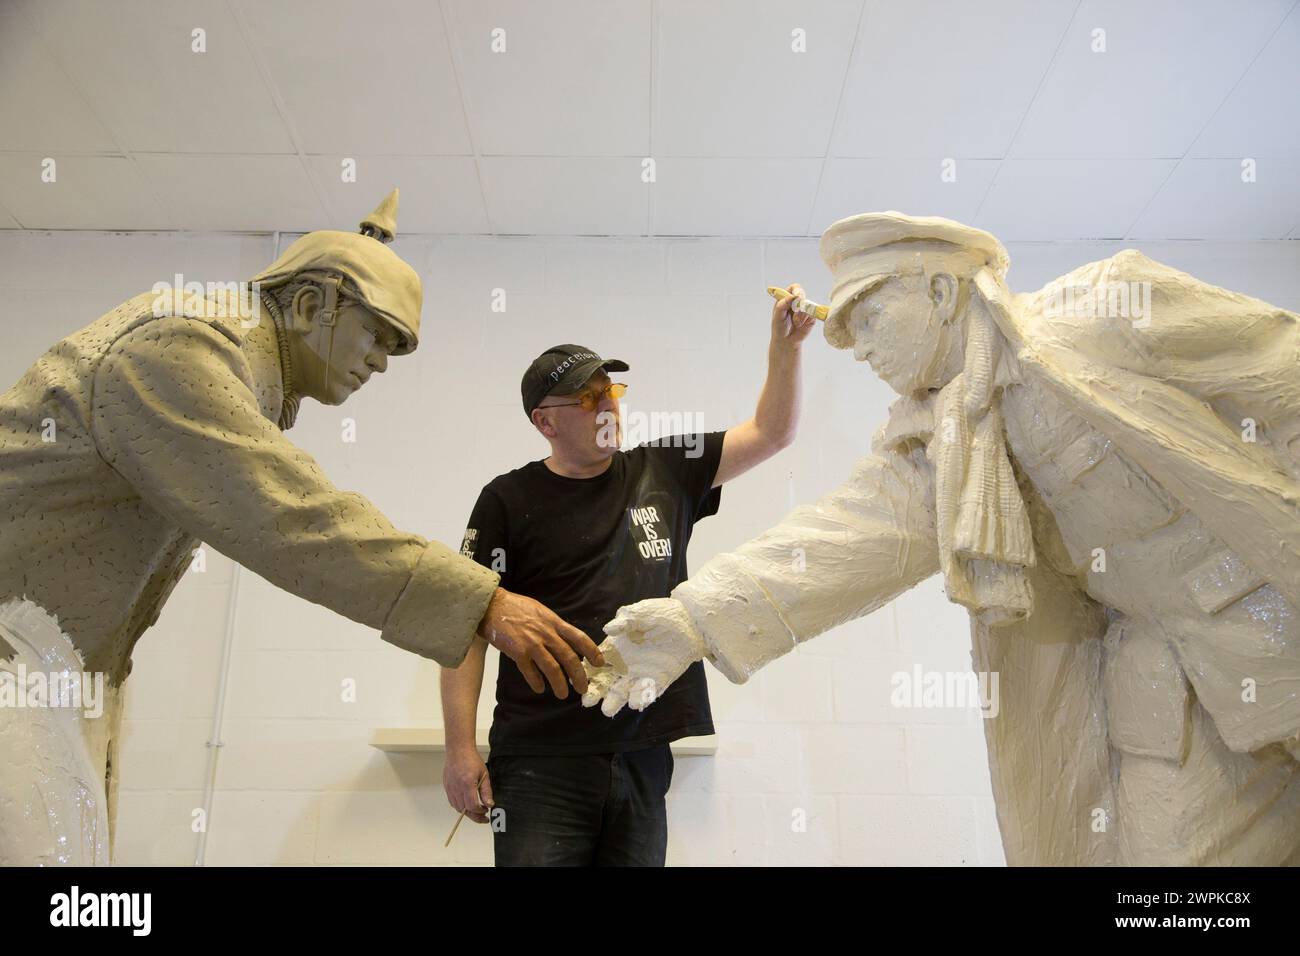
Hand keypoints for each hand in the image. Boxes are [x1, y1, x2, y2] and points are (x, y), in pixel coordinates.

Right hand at [442, 747, 492, 823]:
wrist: (458, 750)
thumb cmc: (471, 759)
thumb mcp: (484, 775)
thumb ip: (486, 791)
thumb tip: (490, 804)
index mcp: (467, 784)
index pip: (472, 806)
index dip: (480, 812)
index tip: (486, 811)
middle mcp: (456, 788)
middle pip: (464, 810)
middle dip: (475, 816)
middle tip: (483, 817)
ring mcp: (450, 788)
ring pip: (457, 808)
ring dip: (467, 812)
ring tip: (476, 811)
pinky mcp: (447, 787)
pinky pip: (452, 802)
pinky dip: (460, 806)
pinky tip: (466, 804)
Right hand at [477, 587, 604, 697]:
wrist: (492, 606)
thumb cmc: (516, 607)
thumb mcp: (540, 611)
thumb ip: (553, 625)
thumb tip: (565, 640)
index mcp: (554, 622)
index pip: (578, 637)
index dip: (591, 651)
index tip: (599, 663)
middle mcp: (546, 633)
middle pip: (568, 657)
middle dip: (578, 675)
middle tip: (583, 688)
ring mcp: (532, 644)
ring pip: (552, 668)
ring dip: (559, 684)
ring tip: (563, 694)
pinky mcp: (518, 652)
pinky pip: (530, 672)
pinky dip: (537, 682)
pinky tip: (540, 688)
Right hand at [581, 598, 705, 716]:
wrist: (690, 622)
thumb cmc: (661, 614)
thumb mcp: (641, 613)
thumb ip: (625, 621)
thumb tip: (608, 629)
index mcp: (616, 648)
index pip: (597, 662)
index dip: (587, 671)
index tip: (577, 679)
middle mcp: (625, 664)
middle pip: (606, 682)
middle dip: (596, 691)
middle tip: (587, 701)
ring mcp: (641, 674)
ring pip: (624, 692)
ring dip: (615, 701)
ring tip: (607, 710)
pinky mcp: (659, 680)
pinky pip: (647, 693)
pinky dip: (640, 698)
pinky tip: (634, 703)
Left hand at [771, 283, 817, 349]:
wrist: (786, 341)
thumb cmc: (779, 327)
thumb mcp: (777, 316)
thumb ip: (783, 304)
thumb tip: (794, 296)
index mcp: (787, 299)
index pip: (794, 288)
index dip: (796, 290)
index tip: (796, 297)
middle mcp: (796, 302)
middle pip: (803, 294)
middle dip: (799, 303)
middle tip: (795, 311)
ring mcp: (804, 309)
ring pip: (807, 305)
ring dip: (801, 314)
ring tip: (795, 322)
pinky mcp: (811, 317)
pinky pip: (811, 314)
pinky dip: (805, 319)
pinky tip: (800, 325)